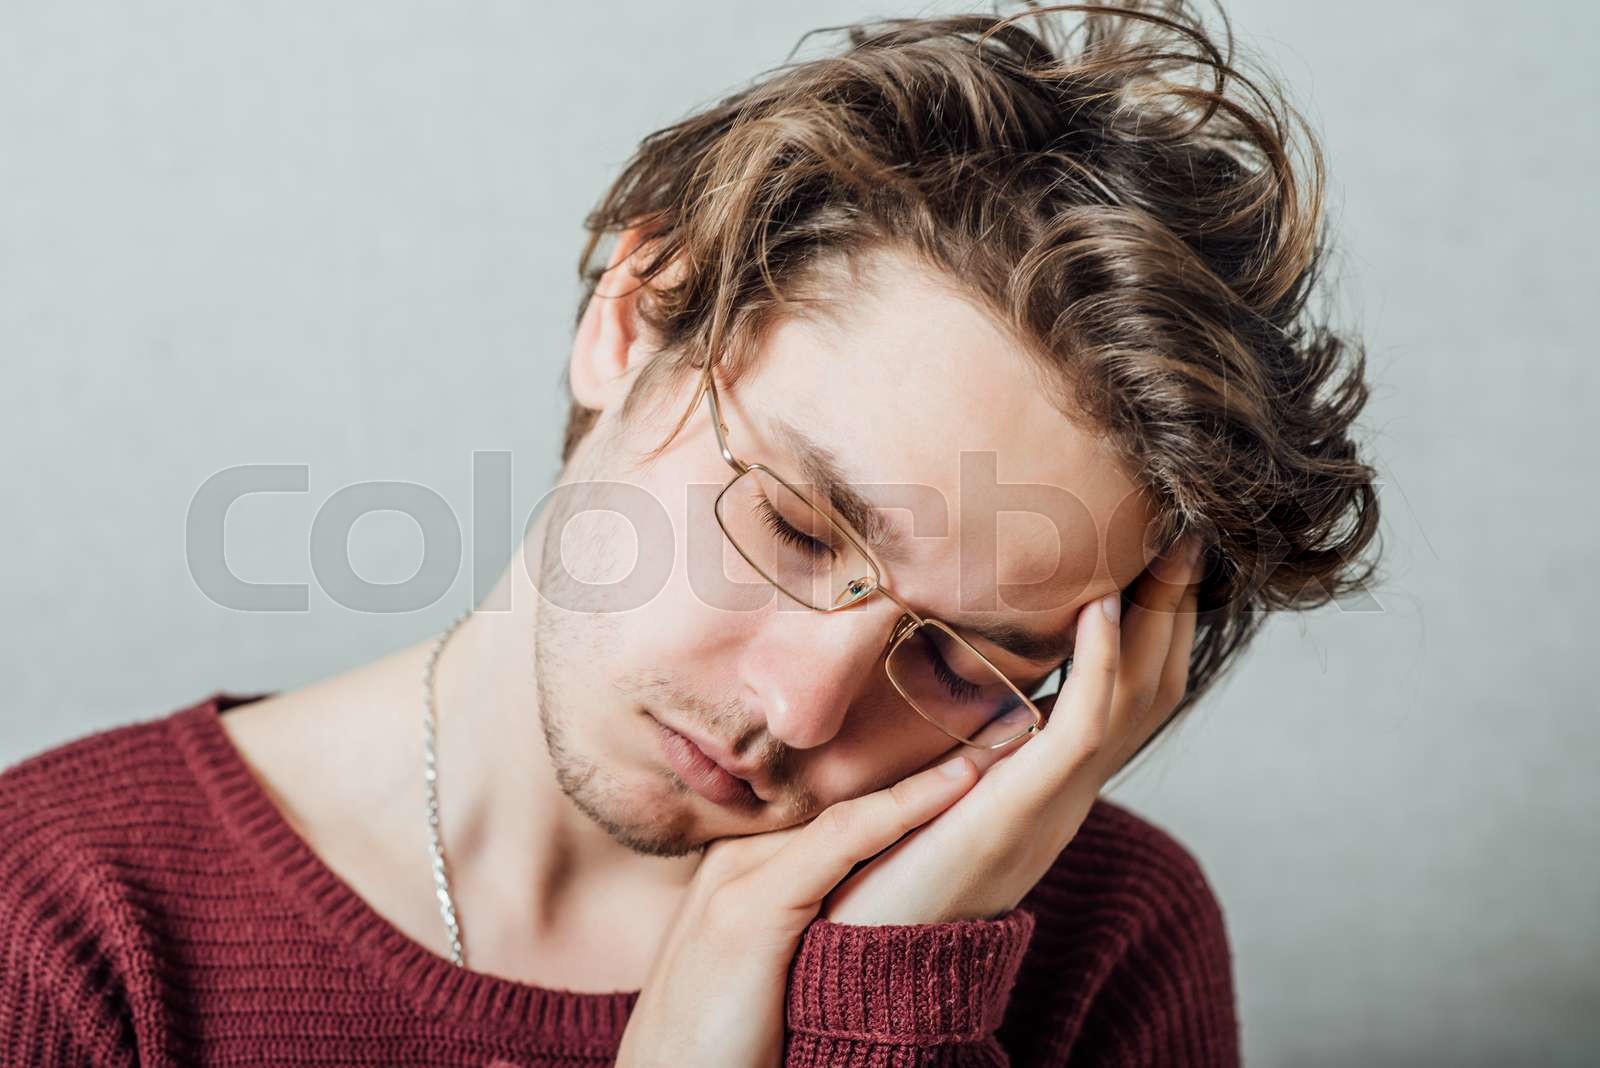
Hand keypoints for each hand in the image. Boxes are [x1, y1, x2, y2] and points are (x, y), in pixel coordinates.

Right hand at [612, 747, 982, 1067]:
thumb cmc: (715, 1046)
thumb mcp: (761, 975)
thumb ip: (804, 931)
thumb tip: (867, 923)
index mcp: (742, 872)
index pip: (836, 812)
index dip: (904, 785)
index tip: (968, 757)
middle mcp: (738, 860)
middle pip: (845, 798)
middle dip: (921, 764)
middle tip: (996, 725)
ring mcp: (741, 880)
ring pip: (852, 810)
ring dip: (933, 772)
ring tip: (997, 737)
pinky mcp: (751, 912)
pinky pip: (843, 842)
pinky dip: (905, 809)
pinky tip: (960, 785)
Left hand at [821, 537, 1204, 925]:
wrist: (869, 955)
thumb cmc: (883, 867)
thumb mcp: (935, 785)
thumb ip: (959, 737)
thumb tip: (950, 672)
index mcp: (1052, 780)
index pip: (1125, 691)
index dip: (1149, 623)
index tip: (1150, 551)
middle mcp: (1070, 787)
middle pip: (1152, 683)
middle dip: (1173, 605)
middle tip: (1183, 528)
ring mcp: (1056, 799)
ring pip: (1137, 698)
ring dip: (1157, 618)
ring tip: (1166, 545)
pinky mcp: (1024, 807)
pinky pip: (1083, 730)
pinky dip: (1099, 665)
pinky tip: (1103, 607)